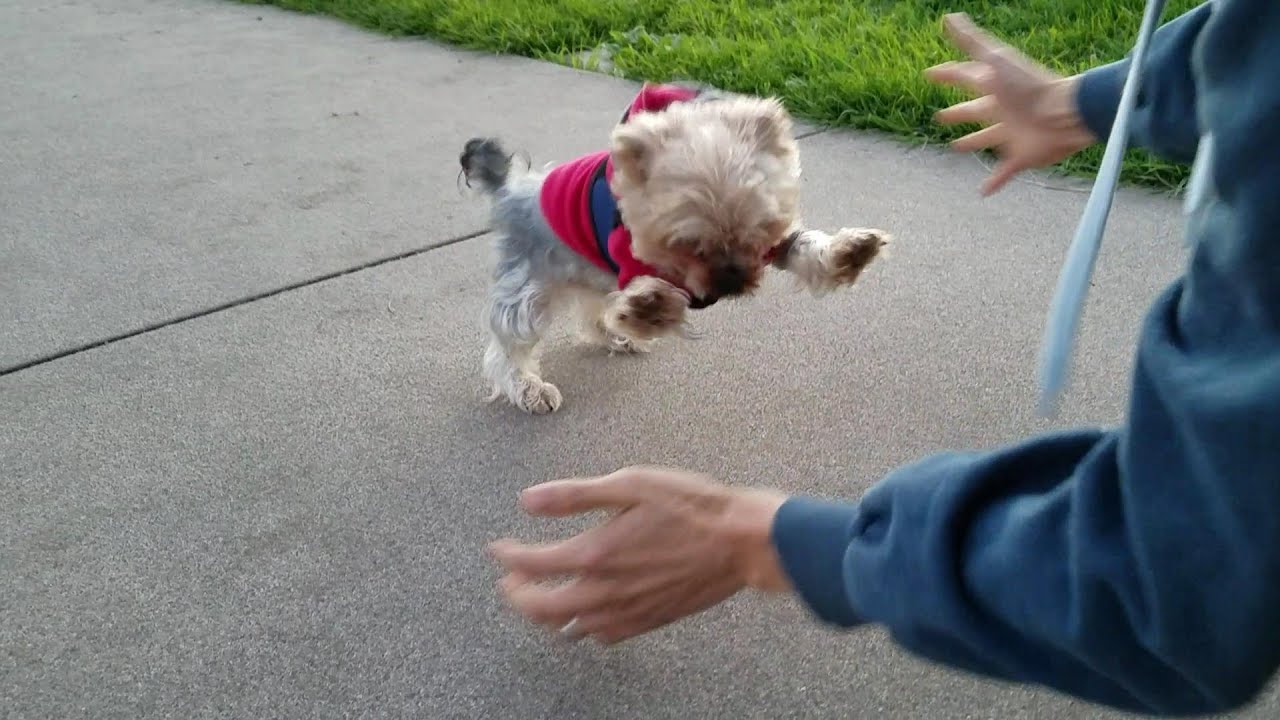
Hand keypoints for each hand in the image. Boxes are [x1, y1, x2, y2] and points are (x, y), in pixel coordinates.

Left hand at [489, 466, 790, 643]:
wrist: (742, 542)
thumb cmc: (692, 506)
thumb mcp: (631, 484)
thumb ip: (574, 495)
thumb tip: (528, 501)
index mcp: (595, 554)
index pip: (530, 565)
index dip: (507, 557)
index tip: (498, 549)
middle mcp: (605, 591)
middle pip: (540, 608)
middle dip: (516, 594)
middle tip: (510, 580)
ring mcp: (627, 612)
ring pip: (568, 628)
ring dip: (545, 614)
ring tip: (540, 596)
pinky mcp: (648, 621)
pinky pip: (602, 636)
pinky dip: (583, 627)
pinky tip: (585, 613)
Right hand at [925, 13, 1097, 194]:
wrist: (1064, 114)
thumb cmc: (1029, 86)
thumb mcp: (996, 59)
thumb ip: (971, 40)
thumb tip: (948, 17)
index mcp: (994, 87)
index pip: (966, 78)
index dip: (947, 75)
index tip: (930, 74)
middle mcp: (1001, 110)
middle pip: (975, 110)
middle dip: (958, 112)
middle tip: (941, 116)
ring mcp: (1011, 134)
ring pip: (987, 139)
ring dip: (973, 143)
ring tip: (956, 147)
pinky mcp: (1021, 157)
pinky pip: (1005, 171)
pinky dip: (995, 181)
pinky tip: (983, 191)